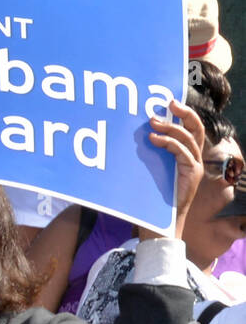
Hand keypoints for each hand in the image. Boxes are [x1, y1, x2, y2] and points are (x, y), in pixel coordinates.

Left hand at [142, 99, 204, 240]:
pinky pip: (184, 153)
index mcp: (183, 155)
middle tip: (169, 103)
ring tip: (153, 123)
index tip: (166, 102)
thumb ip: (145, 152)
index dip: (182, 114)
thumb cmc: (148, 195)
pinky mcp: (191, 175)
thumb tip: (127, 135)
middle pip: (197, 129)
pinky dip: (170, 143)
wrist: (158, 221)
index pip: (189, 129)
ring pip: (190, 139)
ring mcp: (193, 166)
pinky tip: (154, 139)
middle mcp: (192, 158)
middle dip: (185, 113)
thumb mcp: (145, 168)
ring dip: (172, 127)